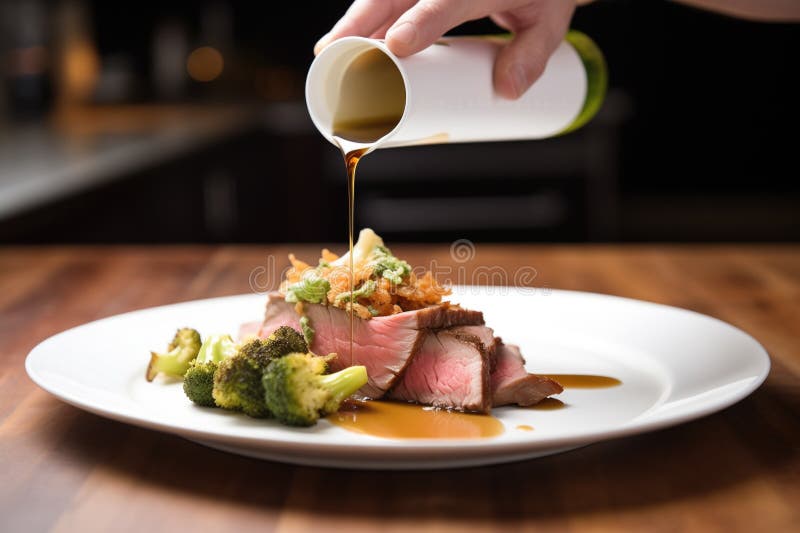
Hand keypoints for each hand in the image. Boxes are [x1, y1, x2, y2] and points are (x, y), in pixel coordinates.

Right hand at [314, 0, 577, 98]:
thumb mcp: (549, 22)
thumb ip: (531, 55)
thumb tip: (507, 92)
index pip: (447, 0)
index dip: (423, 21)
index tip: (399, 45)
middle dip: (362, 23)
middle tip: (334, 54)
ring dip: (354, 23)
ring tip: (330, 54)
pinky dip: (364, 20)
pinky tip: (344, 41)